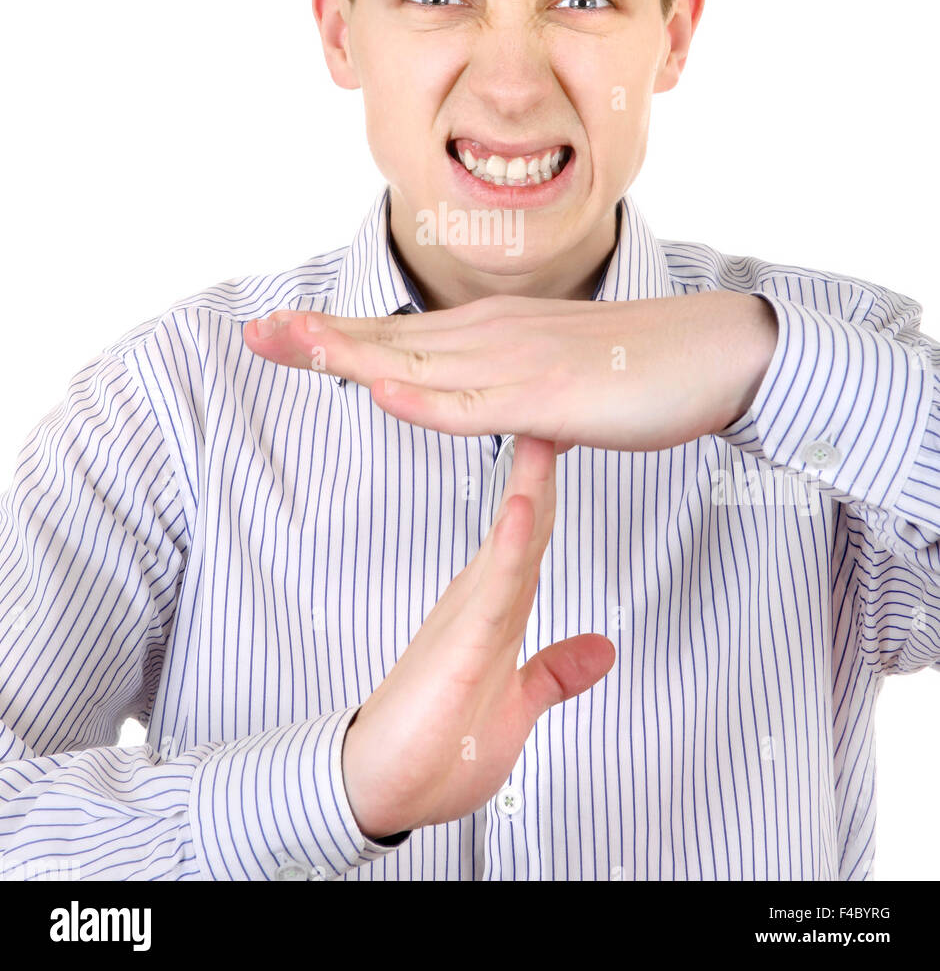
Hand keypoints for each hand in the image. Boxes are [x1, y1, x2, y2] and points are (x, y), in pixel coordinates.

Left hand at [244, 291, 777, 452]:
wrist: (714, 351)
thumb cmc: (639, 366)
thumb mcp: (555, 377)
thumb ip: (513, 391)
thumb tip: (491, 410)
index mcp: (491, 333)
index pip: (397, 335)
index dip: (334, 334)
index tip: (276, 331)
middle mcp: (493, 337)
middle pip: (390, 341)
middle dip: (317, 338)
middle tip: (251, 332)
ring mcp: (519, 363)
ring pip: (419, 363)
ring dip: (349, 354)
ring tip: (287, 343)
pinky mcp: (553, 396)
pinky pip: (478, 404)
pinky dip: (426, 398)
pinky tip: (382, 392)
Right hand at [339, 435, 615, 838]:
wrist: (377, 791)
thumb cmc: (435, 751)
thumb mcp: (515, 710)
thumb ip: (553, 674)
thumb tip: (602, 649)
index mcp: (496, 611)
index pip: (533, 536)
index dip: (554, 487)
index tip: (571, 436)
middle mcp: (481, 602)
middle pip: (525, 522)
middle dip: (545, 465)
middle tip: (561, 403)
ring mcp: (469, 618)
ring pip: (510, 541)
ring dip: (530, 485)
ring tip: (545, 430)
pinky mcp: (460, 645)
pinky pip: (493, 589)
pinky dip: (509, 545)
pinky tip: (522, 506)